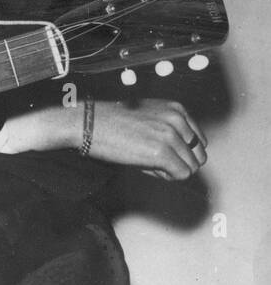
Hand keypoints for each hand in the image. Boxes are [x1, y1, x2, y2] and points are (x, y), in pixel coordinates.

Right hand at [6, 99, 207, 179]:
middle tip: (152, 159)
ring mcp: (170, 136)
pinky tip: (144, 166)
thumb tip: (185, 154)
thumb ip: (169, 128)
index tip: (158, 150)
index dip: (180, 151)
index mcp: (176, 109)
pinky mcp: (162, 152)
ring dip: (170, 170)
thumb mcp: (147, 116)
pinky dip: (164, 176)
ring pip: (191, 167)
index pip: (198, 141)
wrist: (85, 124)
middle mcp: (177, 120)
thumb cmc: (110, 122)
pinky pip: (180, 175)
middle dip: (179, 162)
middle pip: (198, 155)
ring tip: (145, 161)